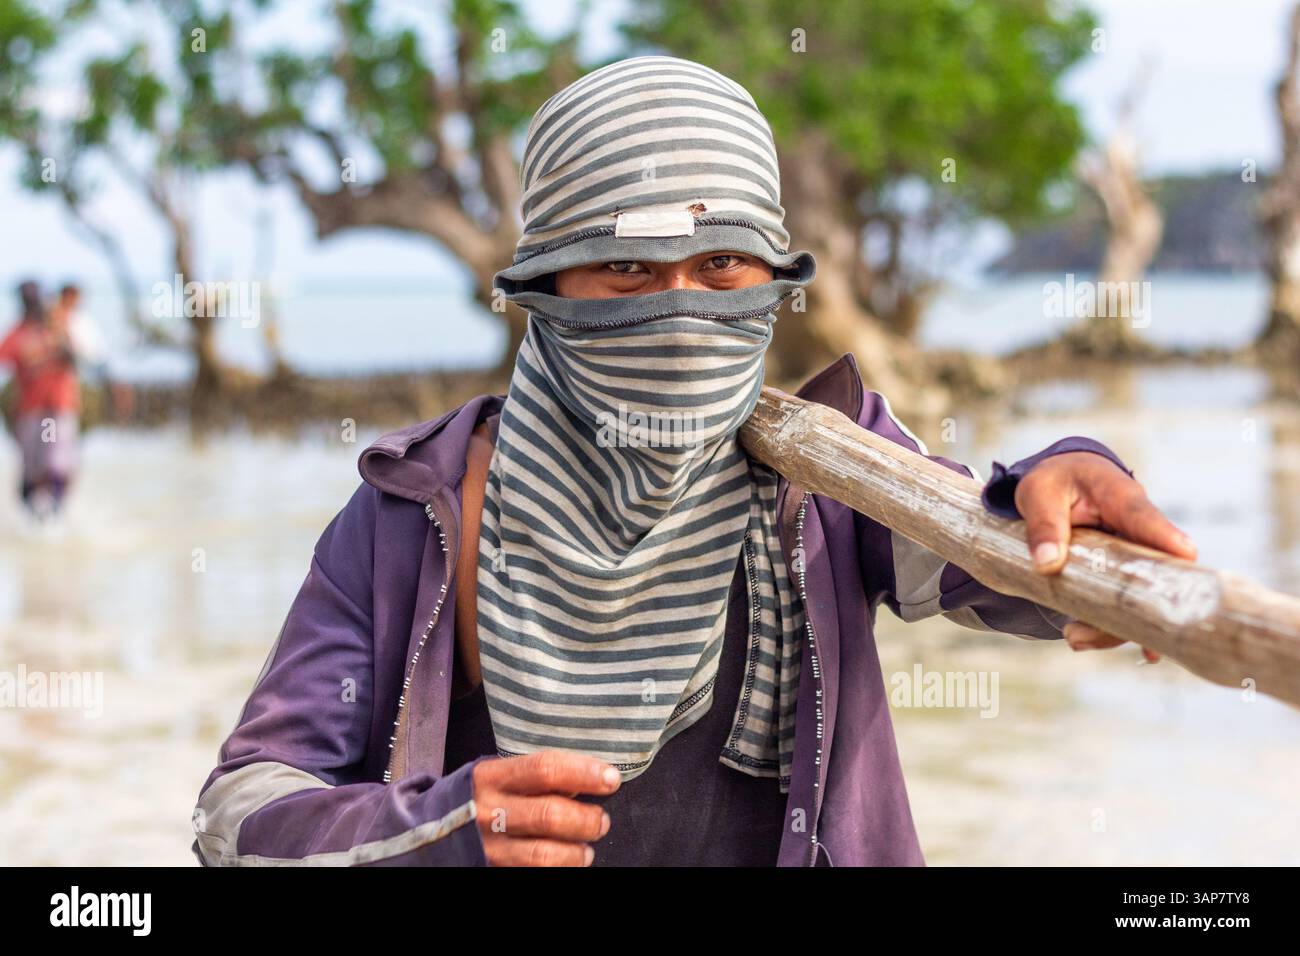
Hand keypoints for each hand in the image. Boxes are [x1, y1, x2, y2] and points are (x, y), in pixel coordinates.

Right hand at [471, 750, 617, 865]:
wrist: (428, 832)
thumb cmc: (477, 797)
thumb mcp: (497, 775)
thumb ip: (535, 777)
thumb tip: (584, 782)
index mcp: (491, 777)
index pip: (545, 769)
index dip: (583, 772)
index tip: (611, 779)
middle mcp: (488, 812)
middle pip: (549, 815)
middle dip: (586, 819)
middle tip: (600, 820)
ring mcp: (488, 847)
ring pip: (543, 855)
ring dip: (576, 853)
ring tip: (586, 850)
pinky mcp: (491, 870)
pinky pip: (531, 873)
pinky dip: (558, 870)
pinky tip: (567, 864)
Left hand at [1013, 451, 1197, 662]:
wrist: (1061, 483)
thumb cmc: (1055, 483)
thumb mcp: (1038, 494)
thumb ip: (1043, 525)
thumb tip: (1047, 563)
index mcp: (1120, 497)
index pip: (1144, 517)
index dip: (1165, 537)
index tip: (1185, 556)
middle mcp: (1138, 529)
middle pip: (1153, 568)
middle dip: (1141, 601)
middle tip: (1107, 627)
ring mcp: (1136, 554)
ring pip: (1141, 594)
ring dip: (1115, 623)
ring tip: (1074, 637)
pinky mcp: (1127, 574)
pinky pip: (1129, 603)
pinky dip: (1120, 627)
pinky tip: (1122, 649)